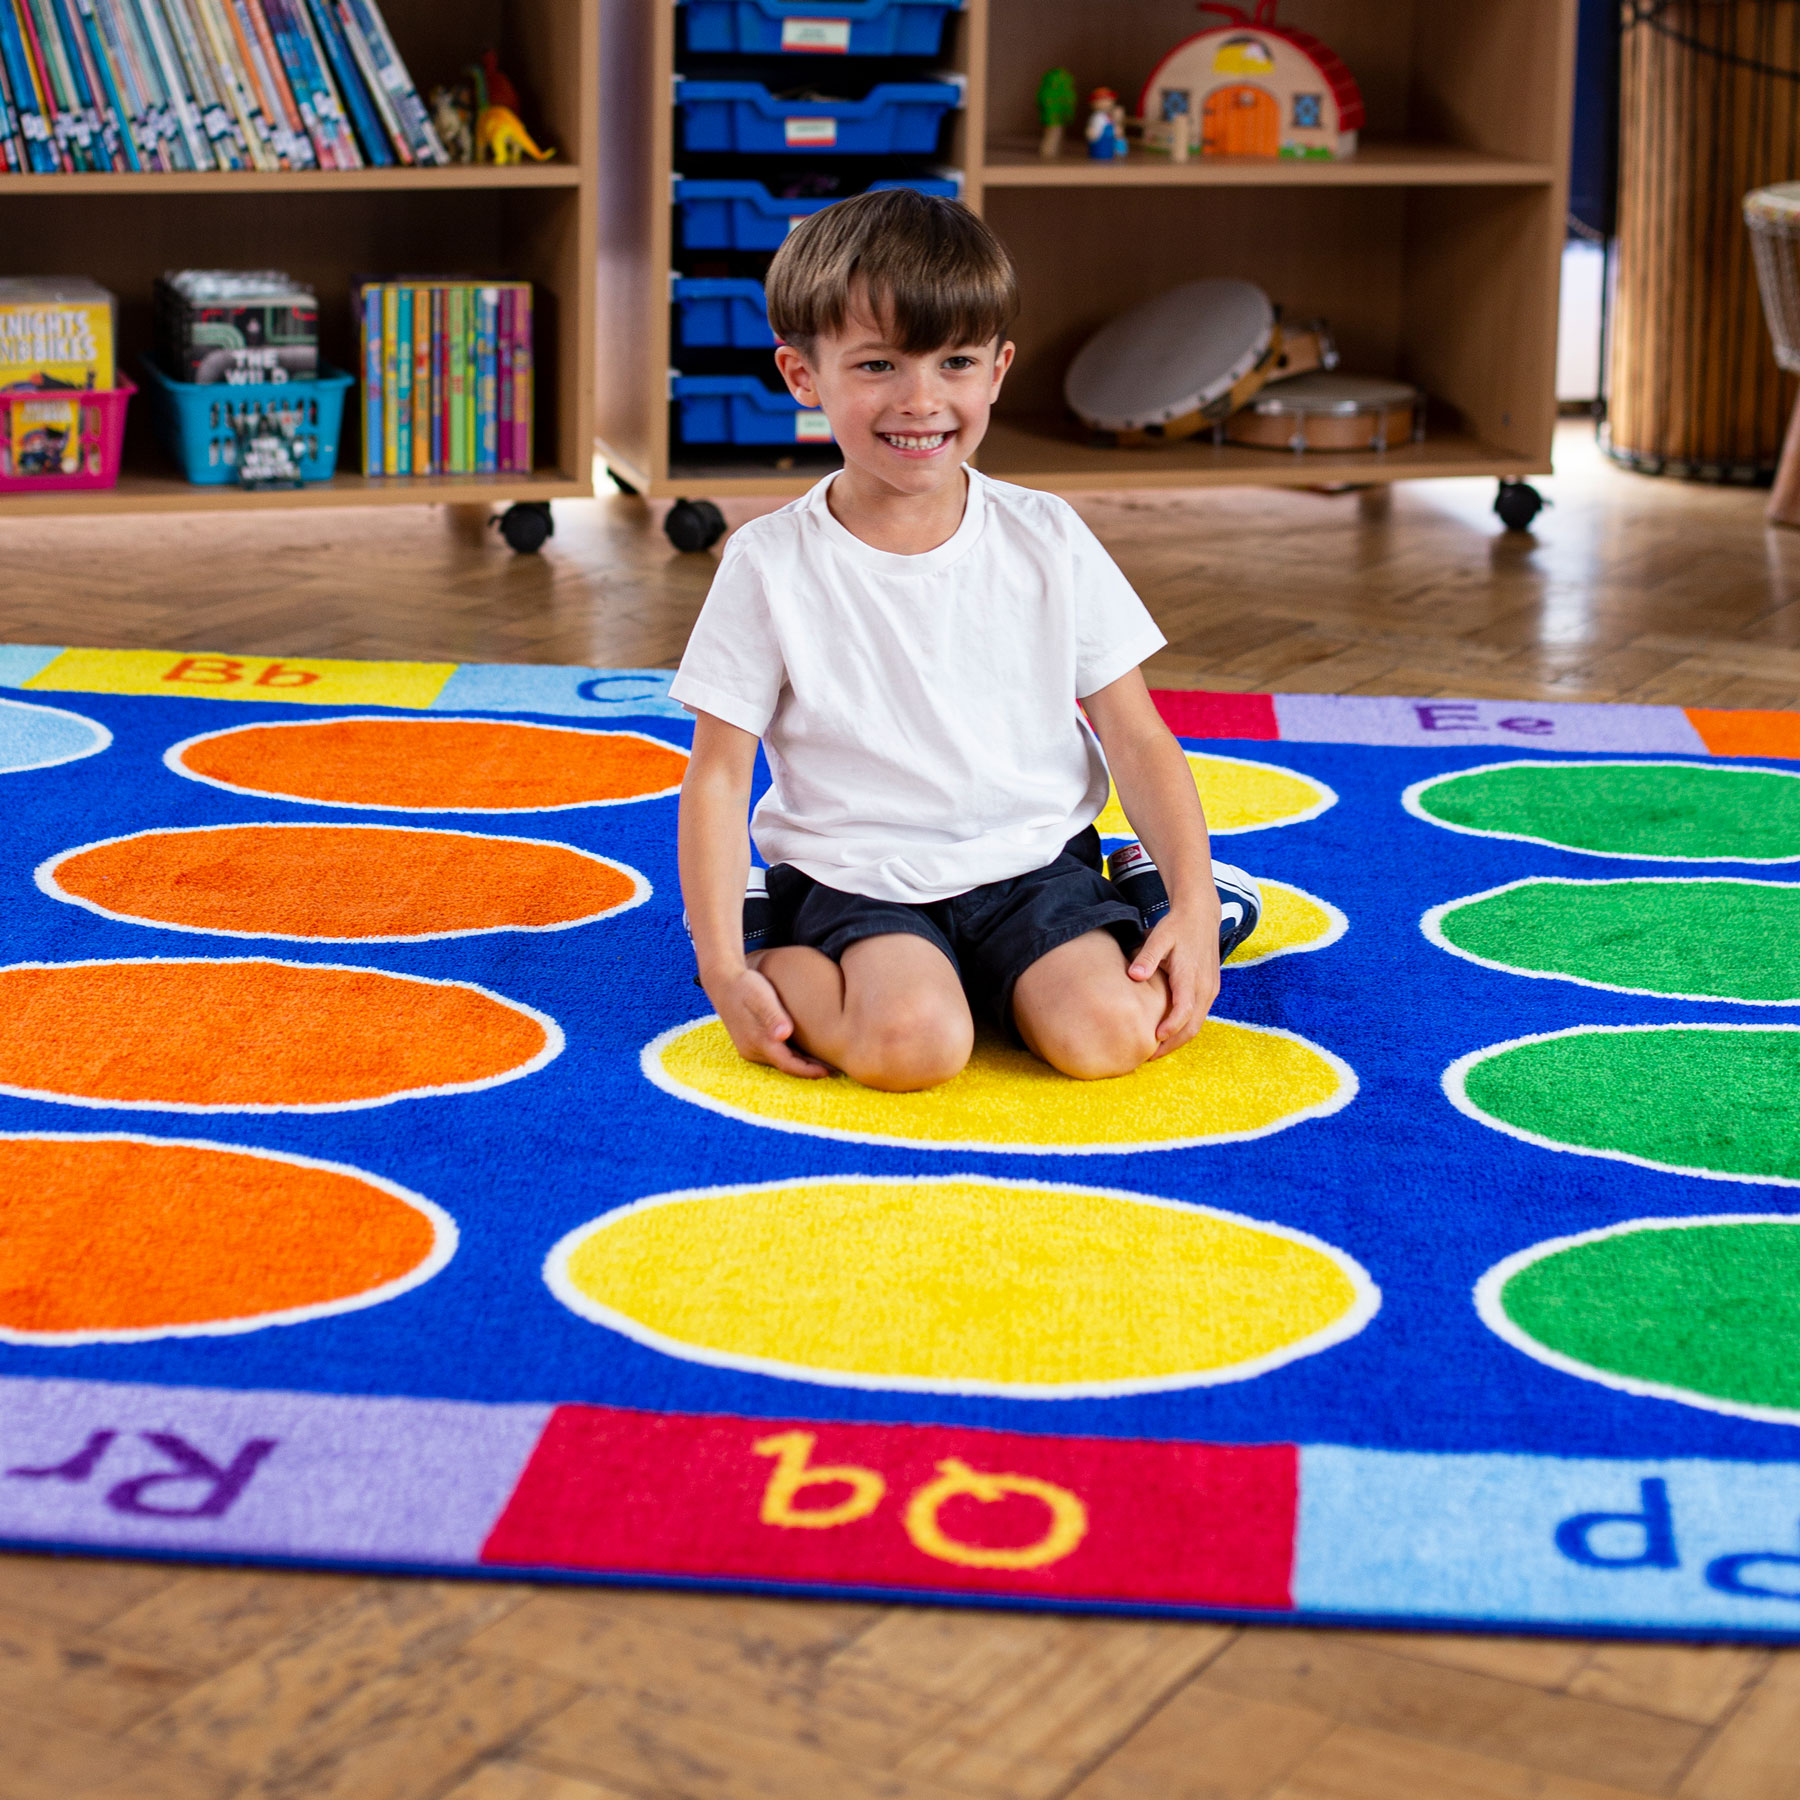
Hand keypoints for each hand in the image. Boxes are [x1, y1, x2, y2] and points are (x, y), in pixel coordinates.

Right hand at [705, 965, 829, 1078]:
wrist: (722, 981)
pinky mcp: (750, 1042)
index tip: (827, 1072)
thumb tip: (783, 1035)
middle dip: (808, 1069)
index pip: (787, 1064)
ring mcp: (749, 1047)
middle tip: (834, 1070)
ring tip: (823, 1063)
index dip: (807, 1070)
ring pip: (779, 1061)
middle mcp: (751, 1050)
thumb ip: (772, 1016)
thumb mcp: (760, 997)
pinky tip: (804, 1051)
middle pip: (785, 1066)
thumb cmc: (746, 985)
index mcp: (757, 1041)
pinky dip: (791, 1056)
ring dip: (800, 1064)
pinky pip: (774, 1054)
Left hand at [1127, 906, 1220, 1058]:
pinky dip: (1185, 1028)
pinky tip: (1169, 1033)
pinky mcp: (1210, 989)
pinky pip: (1200, 1015)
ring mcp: (1210, 989)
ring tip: (1156, 1049)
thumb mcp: (1159, 937)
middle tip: (1149, 1055)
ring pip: (1197, 1024)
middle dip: (1172, 1044)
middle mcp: (1205, 987)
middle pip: (1192, 1025)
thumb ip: (1147, 956)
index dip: (1171, 1028)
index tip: (1154, 1039)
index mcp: (1191, 976)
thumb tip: (1134, 975)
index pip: (1184, 1010)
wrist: (1201, 915)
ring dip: (1179, 1039)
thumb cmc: (1177, 927)